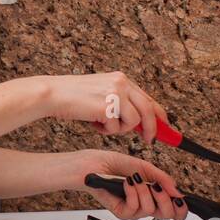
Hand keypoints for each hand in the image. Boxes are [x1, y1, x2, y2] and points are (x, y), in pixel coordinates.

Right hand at [42, 72, 167, 142]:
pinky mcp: (108, 106)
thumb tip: (140, 122)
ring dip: (120, 129)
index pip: (147, 97)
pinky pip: (117, 128)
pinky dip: (106, 131)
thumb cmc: (73, 97)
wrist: (53, 94)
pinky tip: (93, 123)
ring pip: (133, 121)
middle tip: (150, 140)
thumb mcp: (102, 94)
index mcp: (120, 79)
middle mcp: (121, 83)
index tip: (166, 126)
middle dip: (152, 128)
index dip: (158, 114)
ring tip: (103, 125)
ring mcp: (115, 93)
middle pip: (148, 109)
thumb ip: (121, 103)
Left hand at [76, 149, 187, 219]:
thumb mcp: (145, 168)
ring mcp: (133, 210)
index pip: (173, 210)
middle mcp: (145, 205)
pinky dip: (131, 192)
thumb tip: (177, 191)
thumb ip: (163, 179)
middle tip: (157, 186)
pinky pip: (133, 208)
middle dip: (164, 199)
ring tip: (134, 179)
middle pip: (166, 214)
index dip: (181, 208)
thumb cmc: (116, 165)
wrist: (95, 164)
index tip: (180, 199)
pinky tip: (126, 183)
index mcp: (154, 195)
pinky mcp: (121, 212)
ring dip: (143, 190)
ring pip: (150, 209)